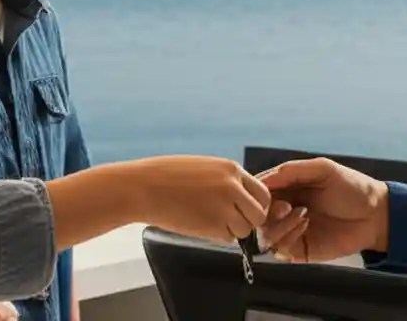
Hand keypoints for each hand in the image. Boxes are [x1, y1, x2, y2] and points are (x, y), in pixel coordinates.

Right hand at [127, 155, 271, 242]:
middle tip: (232, 222)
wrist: (144, 187)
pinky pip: (227, 238)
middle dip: (249, 221)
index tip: (246, 211)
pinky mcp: (212, 226)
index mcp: (232, 170)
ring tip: (210, 222)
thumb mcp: (205, 168)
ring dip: (232, 230)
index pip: (262, 193)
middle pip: (259, 214)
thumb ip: (226, 180)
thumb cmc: (168, 176)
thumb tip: (242, 197)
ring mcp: (224, 208)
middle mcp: (233, 188)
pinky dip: (218, 237)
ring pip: (244, 229)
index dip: (255, 205)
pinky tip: (201, 226)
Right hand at [257, 157, 389, 262]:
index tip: (267, 194)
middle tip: (286, 206)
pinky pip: (281, 250)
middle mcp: (285, 211)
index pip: (259, 193)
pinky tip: (306, 225)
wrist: (376, 214)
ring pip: (266, 235)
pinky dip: (288, 237)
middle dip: (267, 212)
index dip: (258, 194)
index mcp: (287, 189)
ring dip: (280, 225)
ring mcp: (292, 232)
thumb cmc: (352, 186)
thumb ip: (292, 171)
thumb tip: (262, 180)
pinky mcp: (301, 250)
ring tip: (303, 214)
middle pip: (257, 217)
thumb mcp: (323, 169)